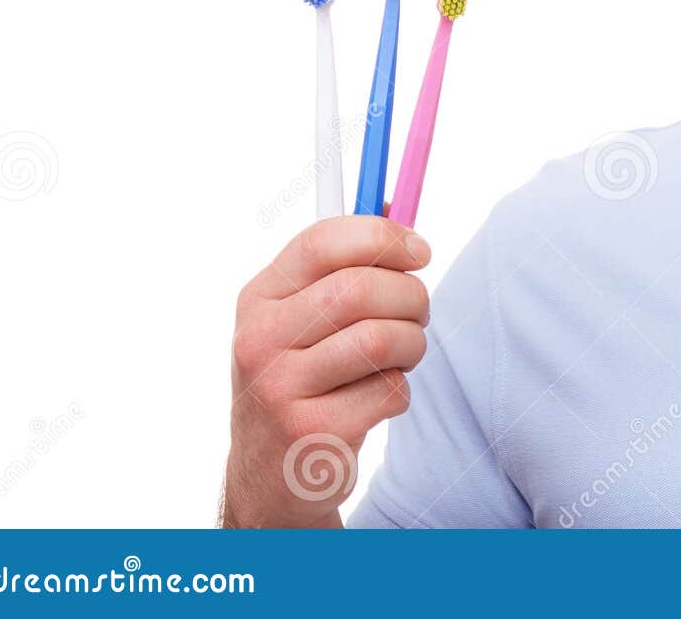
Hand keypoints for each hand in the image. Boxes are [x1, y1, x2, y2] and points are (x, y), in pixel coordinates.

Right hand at [222, 216, 430, 526]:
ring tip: (403, 356)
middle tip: (417, 314)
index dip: (383, 237)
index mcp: (259, 299)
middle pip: (359, 289)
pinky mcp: (310, 430)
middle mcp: (260, 339)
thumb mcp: (300, 317)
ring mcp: (279, 388)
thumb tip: (394, 205)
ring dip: (412, 345)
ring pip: (380, 339)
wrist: (270, 474)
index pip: (321, 243)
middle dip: (410, 297)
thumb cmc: (303, 379)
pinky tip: (379, 398)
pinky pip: (388, 390)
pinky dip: (400, 390)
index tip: (421, 251)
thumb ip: (342, 264)